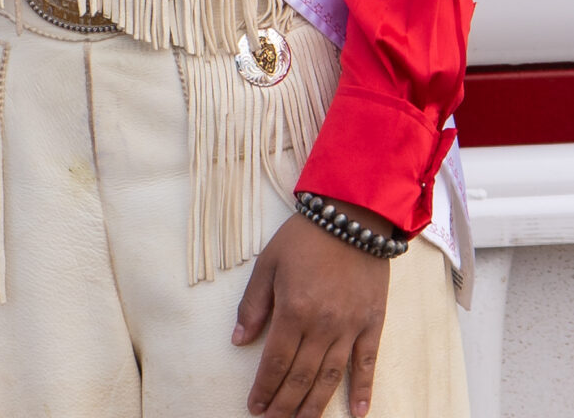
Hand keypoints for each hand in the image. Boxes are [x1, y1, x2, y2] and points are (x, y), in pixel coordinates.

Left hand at [233, 202, 390, 417]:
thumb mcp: (268, 262)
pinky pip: (367, 363)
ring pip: (330, 378)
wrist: (352, 215)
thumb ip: (253, 303)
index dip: (264, 389)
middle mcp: (322, 325)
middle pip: (300, 377)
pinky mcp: (372, 323)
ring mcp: (350, 327)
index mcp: (293, 310)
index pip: (275, 362)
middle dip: (284, 405)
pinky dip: (363, 391)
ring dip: (314, 406)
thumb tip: (240, 340)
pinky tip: (356, 413)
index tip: (254, 407)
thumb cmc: (305, 237)